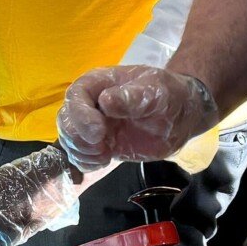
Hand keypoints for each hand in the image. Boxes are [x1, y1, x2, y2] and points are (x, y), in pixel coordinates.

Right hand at [59, 65, 217, 173]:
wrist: (181, 116)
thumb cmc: (168, 95)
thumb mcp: (155, 92)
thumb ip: (133, 97)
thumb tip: (106, 101)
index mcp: (100, 83)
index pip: (76, 96)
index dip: (81, 115)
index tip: (100, 132)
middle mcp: (91, 103)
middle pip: (66, 119)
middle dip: (78, 137)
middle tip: (102, 148)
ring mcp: (94, 125)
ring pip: (70, 139)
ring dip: (81, 151)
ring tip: (104, 155)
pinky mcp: (100, 144)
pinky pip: (80, 155)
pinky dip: (86, 162)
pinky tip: (103, 161)